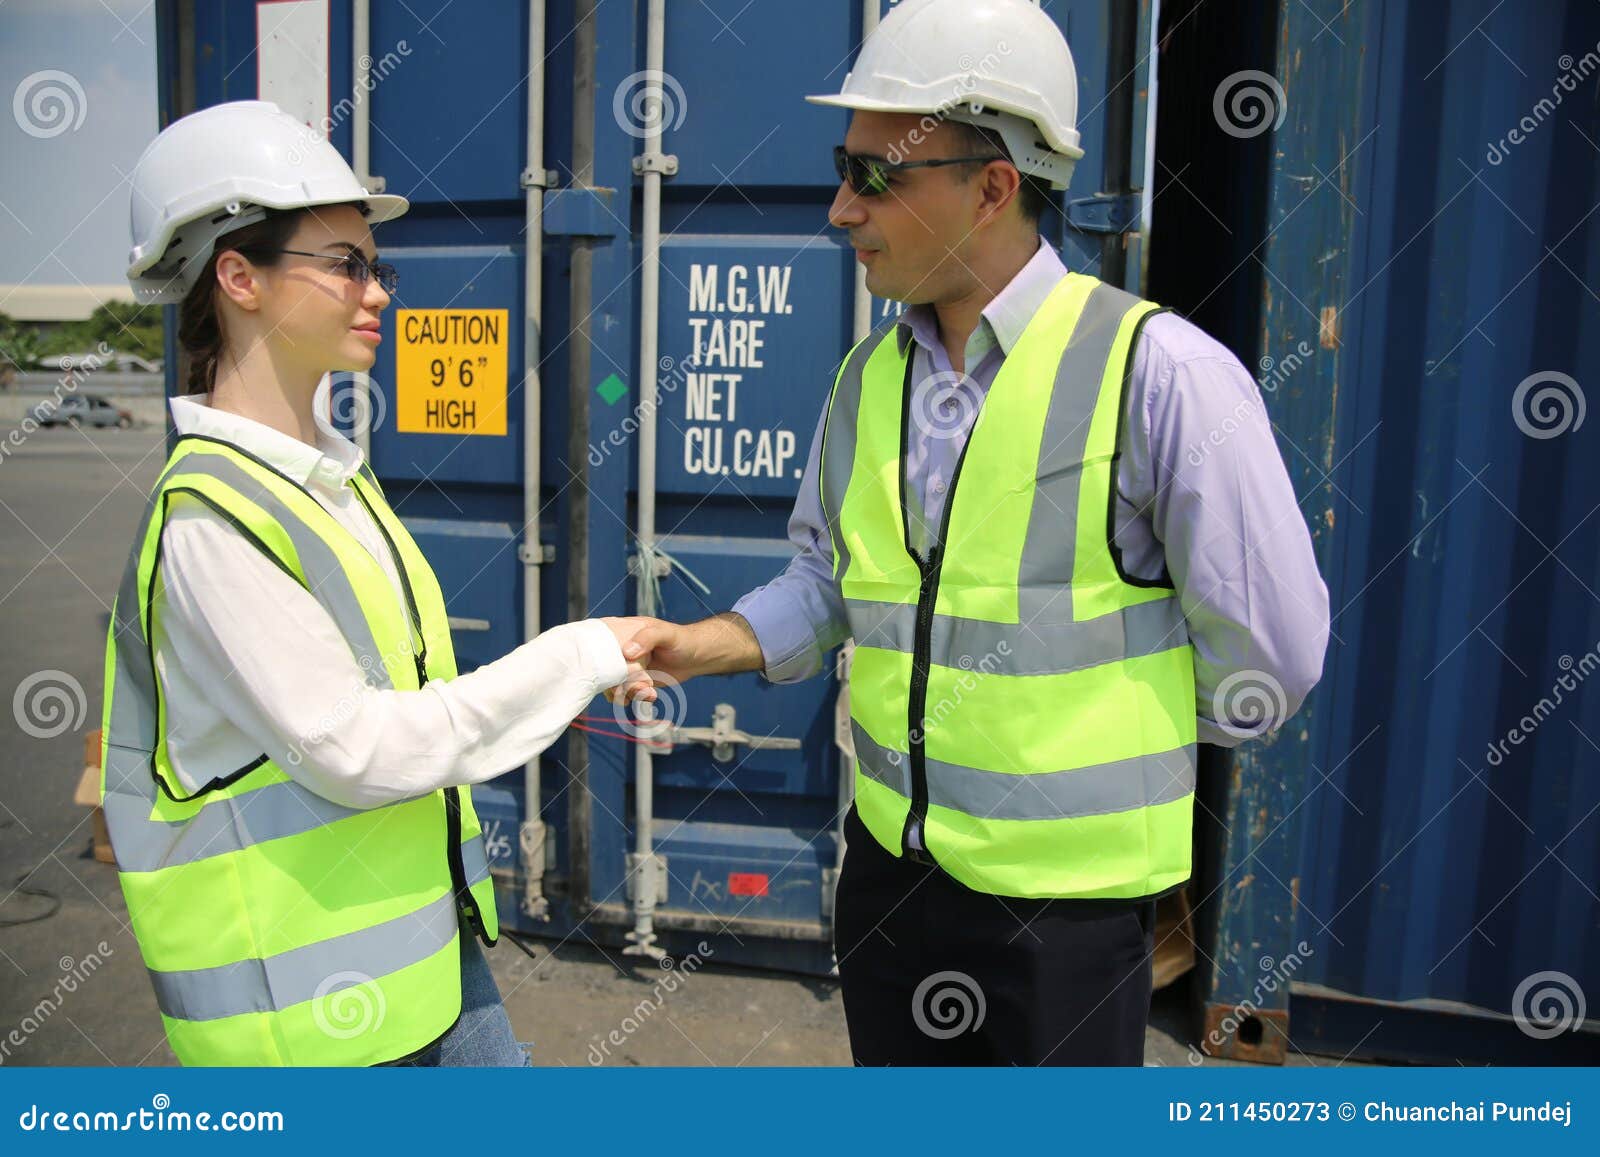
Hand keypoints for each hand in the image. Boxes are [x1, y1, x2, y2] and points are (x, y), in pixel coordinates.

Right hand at [606, 613, 763, 701]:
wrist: (697, 657)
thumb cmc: (682, 640)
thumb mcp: (666, 634)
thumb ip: (648, 638)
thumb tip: (627, 652)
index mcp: (622, 632)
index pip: (600, 646)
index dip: (605, 661)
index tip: (621, 670)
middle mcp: (620, 650)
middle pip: (605, 670)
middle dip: (620, 682)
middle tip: (642, 685)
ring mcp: (626, 667)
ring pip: (613, 684)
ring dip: (629, 692)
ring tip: (648, 691)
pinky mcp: (633, 681)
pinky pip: (625, 694)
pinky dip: (636, 698)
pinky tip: (651, 695)